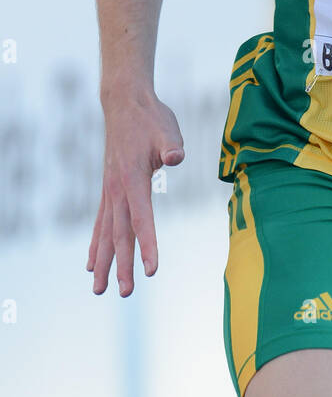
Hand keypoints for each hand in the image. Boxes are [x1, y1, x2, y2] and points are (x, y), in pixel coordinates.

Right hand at [88, 91, 184, 295]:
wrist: (125, 104)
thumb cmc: (151, 118)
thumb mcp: (167, 129)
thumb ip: (171, 146)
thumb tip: (175, 157)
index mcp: (133, 179)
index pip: (142, 218)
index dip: (148, 245)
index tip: (151, 270)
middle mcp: (117, 190)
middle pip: (120, 234)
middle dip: (122, 265)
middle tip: (125, 292)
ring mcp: (110, 192)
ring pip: (105, 234)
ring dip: (103, 263)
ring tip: (99, 290)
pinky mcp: (109, 191)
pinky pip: (100, 224)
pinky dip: (96, 245)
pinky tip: (91, 264)